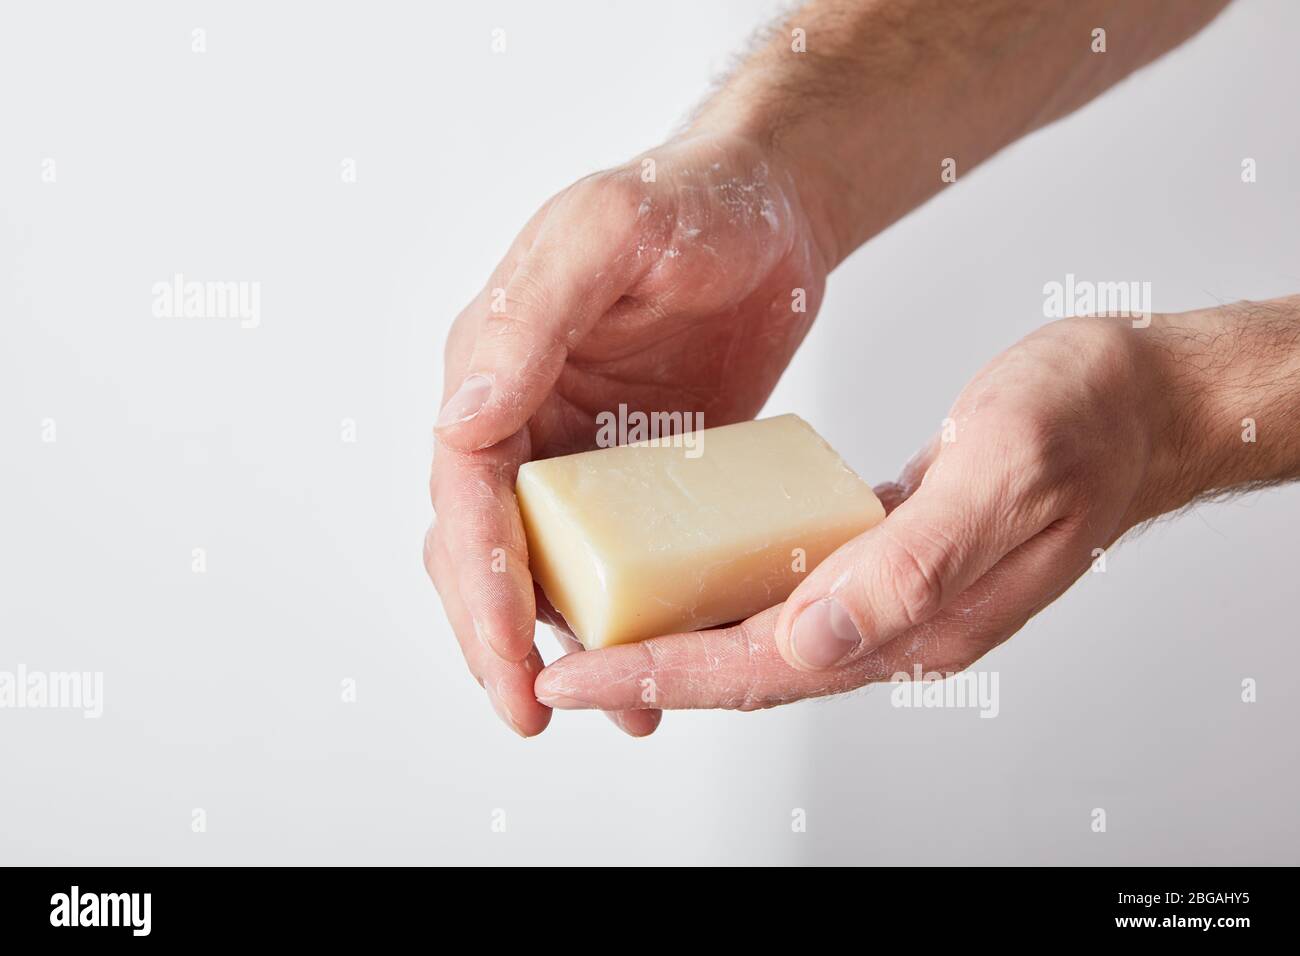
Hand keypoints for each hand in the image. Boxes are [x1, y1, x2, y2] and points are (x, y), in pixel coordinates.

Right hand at [425, 132, 833, 734]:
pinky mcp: (633, 476)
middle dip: (500, 637)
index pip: (465, 491)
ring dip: (563, 645)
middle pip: (485, 548)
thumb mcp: (608, 231)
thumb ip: (533, 315)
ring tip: (616, 710)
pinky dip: (629, 616)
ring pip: (544, 569)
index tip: (509, 657)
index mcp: (494, 364)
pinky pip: (616, 559)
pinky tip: (664, 659)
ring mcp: (577, 452)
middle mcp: (520, 418)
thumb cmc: (689, 203)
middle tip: (533, 711)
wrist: (768, 213)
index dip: (478, 580)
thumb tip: (462, 415)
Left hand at [533, 315, 1223, 711]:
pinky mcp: (891, 560)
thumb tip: (812, 637)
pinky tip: (688, 577)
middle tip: (559, 664)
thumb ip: (912, 563)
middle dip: (649, 674)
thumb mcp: (1003, 470)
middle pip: (750, 668)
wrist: (1143, 405)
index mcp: (919, 614)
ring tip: (600, 634)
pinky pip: (793, 596)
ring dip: (681, 645)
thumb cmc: (1086, 422)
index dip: (663, 673)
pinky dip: (729, 599)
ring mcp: (897, 598)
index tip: (579, 672)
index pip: (765, 664)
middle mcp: (900, 623)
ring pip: (765, 639)